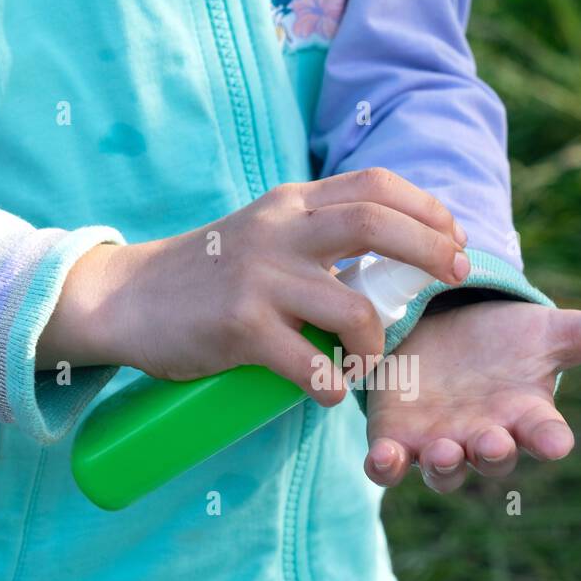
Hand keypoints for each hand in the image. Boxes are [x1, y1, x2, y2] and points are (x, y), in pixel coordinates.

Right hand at [38, 169, 467, 404]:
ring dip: (374, 347)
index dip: (428, 210)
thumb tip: (394, 265)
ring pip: (354, 310)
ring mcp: (259, 278)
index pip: (377, 186)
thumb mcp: (265, 236)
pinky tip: (327, 394)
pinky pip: (310, 366)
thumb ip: (318, 238)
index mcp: (291, 204)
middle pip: (378, 224)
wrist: (126, 298)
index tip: (453, 241)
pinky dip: (331, 388)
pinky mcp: (239, 326)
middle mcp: (279, 230)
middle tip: (454, 278)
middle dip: (432, 251)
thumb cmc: (208, 276)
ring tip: (361, 365)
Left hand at [363, 299, 580, 491]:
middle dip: (492, 453)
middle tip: (492, 443)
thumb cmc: (502, 343)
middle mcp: (484, 437)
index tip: (558, 441)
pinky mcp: (395, 439)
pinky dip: (386, 468)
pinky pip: (389, 467)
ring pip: (443, 471)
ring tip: (441, 451)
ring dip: (443, 466)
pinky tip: (383, 458)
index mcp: (525, 416)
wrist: (439, 336)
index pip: (544, 436)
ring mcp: (438, 443)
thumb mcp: (551, 331)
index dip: (549, 440)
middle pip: (493, 459)